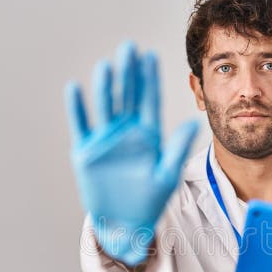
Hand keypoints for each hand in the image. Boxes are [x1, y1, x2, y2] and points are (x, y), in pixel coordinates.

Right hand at [64, 41, 198, 264]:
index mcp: (148, 136)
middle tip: (129, 48)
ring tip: (107, 66)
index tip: (150, 55)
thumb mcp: (167, 176)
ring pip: (105, 107)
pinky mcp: (87, 153)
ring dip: (105, 87)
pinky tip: (75, 88)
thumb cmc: (150, 201)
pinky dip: (78, 108)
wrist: (125, 224)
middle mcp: (126, 133)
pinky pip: (82, 126)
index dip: (149, 79)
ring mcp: (105, 141)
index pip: (149, 101)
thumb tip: (196, 123)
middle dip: (128, 73)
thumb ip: (177, 149)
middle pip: (126, 97)